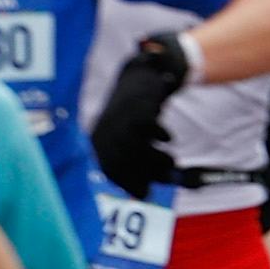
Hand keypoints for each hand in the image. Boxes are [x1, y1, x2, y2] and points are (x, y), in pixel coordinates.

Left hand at [90, 35, 191, 196]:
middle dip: (144, 175)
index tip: (145, 195)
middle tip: (162, 181)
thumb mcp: (132, 136)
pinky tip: (168, 139)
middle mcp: (104, 131)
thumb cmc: (137, 111)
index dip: (128, 184)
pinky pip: (149, 130)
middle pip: (122, 162)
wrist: (144, 73)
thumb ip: (136, 159)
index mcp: (98, 140)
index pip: (109, 169)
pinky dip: (160, 137)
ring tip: (171, 162)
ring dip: (156, 160)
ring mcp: (119, 119)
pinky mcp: (137, 108)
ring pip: (136, 149)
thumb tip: (142, 195)